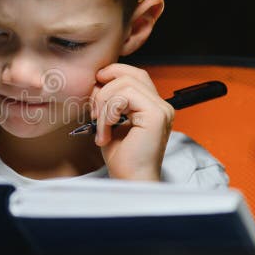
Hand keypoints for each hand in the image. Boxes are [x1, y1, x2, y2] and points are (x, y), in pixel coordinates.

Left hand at [90, 64, 173, 180]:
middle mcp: (160, 105)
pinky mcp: (155, 115)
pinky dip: (108, 113)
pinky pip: (124, 97)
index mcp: (151, 105)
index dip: (112, 74)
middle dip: (104, 90)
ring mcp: (161, 109)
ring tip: (101, 127)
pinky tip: (106, 132)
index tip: (94, 87)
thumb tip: (97, 82)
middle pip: (130, 75)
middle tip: (94, 114)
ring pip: (124, 84)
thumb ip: (108, 100)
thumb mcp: (110, 121)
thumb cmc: (122, 158)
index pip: (134, 75)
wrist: (130, 180)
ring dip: (104, 104)